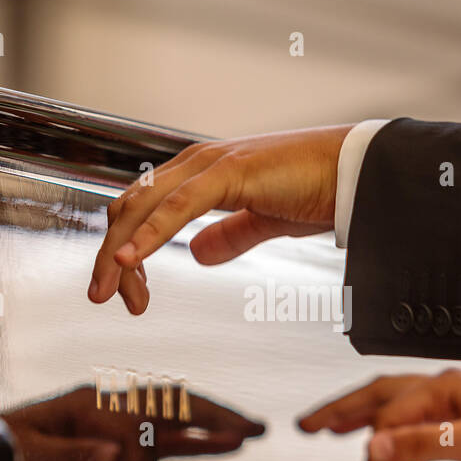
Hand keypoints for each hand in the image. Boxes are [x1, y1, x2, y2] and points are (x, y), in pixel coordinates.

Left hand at [2, 385, 264, 460]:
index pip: (146, 417)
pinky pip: (159, 440)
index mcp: (90, 405)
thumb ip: (70, 457)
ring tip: (250, 434)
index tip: (225, 436)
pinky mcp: (115, 440)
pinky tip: (213, 447)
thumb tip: (117, 454)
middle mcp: (109, 406)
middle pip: (171, 406)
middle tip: (256, 428)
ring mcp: (114, 421)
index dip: (187, 428)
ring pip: (172, 420)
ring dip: (210, 427)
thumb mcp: (25, 456)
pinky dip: (189, 443)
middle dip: (216, 415)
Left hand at [88, 125, 353, 313]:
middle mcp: (198, 163)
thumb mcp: (264, 221)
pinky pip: (177, 207)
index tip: (126, 293)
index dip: (125, 251)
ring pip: (144, 207)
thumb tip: (196, 254)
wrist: (359, 172)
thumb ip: (230, 235)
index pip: (143, 210)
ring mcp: (211, 164)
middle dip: (109, 256)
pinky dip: (147, 234)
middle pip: (131, 207)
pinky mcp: (229, 172)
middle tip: (101, 297)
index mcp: (203, 172)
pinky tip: (128, 260)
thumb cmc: (321, 188)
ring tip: (106, 290)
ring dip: (118, 251)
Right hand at [298, 370, 460, 460]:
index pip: (390, 419)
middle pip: (381, 396)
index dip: (374, 454)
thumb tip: (374, 449)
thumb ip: (422, 445)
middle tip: (308, 425)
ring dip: (363, 417)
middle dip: (342, 411)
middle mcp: (447, 392)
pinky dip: (393, 430)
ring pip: (397, 405)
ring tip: (333, 427)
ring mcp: (456, 405)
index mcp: (445, 389)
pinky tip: (389, 439)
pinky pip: (417, 421)